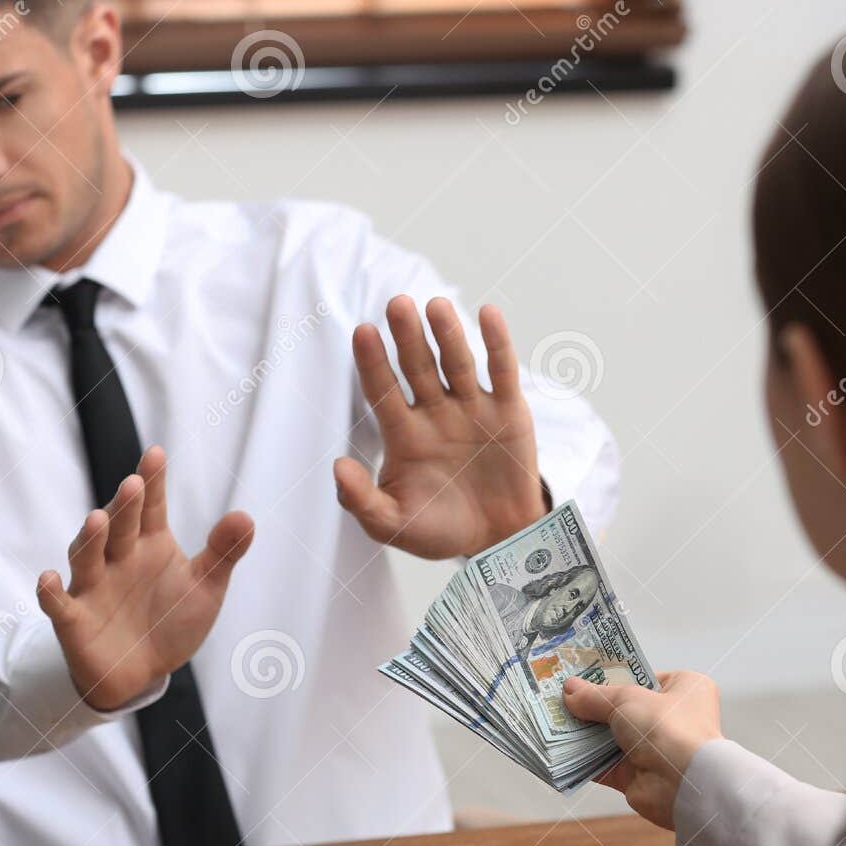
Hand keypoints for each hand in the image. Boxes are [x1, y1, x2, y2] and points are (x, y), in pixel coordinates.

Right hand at [36, 446, 254, 710]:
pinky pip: (59, 604)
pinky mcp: (75, 620)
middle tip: (133, 484)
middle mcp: (118, 558)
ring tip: (99, 519)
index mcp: (150, 545)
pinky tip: (49, 579)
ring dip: (91, 538)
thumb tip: (246, 516)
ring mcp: (93, 586)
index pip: (151, 507)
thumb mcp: (205, 587)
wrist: (142, 674)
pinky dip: (51, 592)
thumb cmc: (171, 622)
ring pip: (87, 556)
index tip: (156, 454)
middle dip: (125, 506)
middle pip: (119, 526)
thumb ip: (223, 552)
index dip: (153, 482)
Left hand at [333, 295, 546, 558]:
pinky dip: (497, 343)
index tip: (362, 332)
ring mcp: (471, 408)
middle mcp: (435, 412)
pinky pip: (501, 371)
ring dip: (447, 334)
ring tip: (435, 306)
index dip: (372, 363)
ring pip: (456, 362)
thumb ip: (362, 501)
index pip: (382, 391)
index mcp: (403, 434)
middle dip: (407, 337)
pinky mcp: (508, 411)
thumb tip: (337, 467)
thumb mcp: (393, 525)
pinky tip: (487, 313)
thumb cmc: (440, 531)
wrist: (498, 541)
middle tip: (397, 304)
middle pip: (417, 367)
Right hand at [561, 670, 723, 829]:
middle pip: (624, 708)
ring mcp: (655, 749)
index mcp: (685, 689)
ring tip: (554, 721)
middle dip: (593, 707)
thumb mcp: (627, 699)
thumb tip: (569, 690)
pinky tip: (559, 750)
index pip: (644, 677)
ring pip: (612, 738)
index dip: (613, 676)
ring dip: (585, 734)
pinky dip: (584, 760)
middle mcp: (673, 719)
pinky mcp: (638, 776)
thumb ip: (595, 696)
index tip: (583, 675)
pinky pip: (605, 765)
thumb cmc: (668, 727)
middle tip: (562, 698)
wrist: (683, 783)